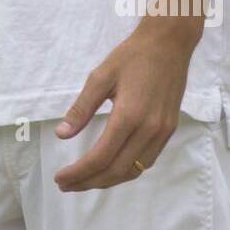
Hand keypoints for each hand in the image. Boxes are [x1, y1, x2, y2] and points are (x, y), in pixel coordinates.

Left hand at [52, 20, 198, 190]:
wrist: (169, 44)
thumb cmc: (132, 56)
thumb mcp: (100, 77)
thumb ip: (81, 108)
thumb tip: (62, 134)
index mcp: (129, 115)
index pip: (100, 156)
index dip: (79, 172)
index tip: (60, 178)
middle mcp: (149, 130)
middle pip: (117, 170)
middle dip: (89, 182)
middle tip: (66, 185)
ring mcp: (162, 133)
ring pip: (134, 170)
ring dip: (108, 180)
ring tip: (84, 181)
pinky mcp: (169, 130)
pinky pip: (146, 161)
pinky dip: (126, 170)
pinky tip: (110, 168)